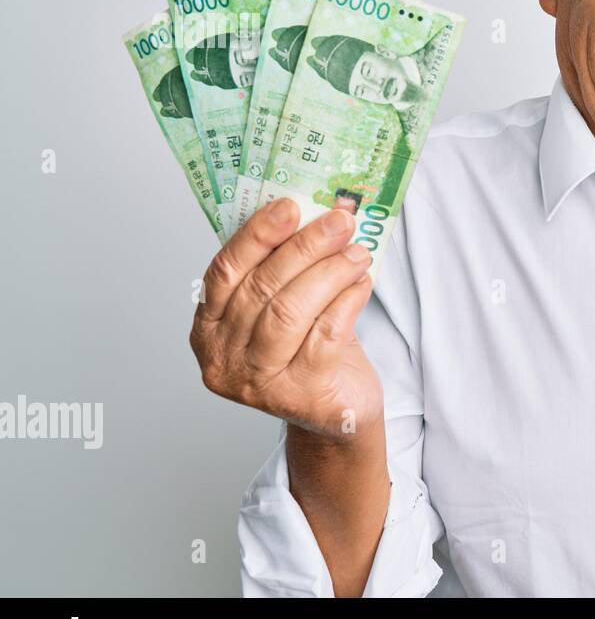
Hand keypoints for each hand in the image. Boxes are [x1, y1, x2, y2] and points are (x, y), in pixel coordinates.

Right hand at [189, 198, 382, 440]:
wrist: (336, 412)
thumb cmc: (309, 351)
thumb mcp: (284, 308)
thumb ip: (281, 270)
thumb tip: (312, 212)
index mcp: (208, 329)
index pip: (224, 272)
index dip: (256, 235)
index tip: (289, 206)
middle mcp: (223, 359)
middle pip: (262, 289)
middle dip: (304, 247)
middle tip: (339, 221)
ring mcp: (258, 383)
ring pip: (290, 311)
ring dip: (329, 272)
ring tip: (357, 252)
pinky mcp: (300, 396)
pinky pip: (325, 336)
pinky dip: (347, 302)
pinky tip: (362, 283)